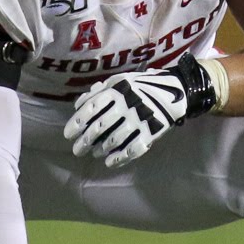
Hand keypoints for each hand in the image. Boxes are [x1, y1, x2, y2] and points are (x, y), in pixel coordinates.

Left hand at [63, 57, 216, 166]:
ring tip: (93, 154)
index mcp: (116, 90)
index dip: (77, 123)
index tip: (67, 135)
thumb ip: (99, 92)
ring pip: (114, 140)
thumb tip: (78, 105)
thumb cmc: (141, 85)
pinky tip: (109, 162)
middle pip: (99, 128)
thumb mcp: (120, 81)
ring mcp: (139, 120)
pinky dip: (119, 158)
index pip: (91, 109)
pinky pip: (132, 149)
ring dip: (100, 149)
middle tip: (76, 151)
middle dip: (84, 142)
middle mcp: (126, 105)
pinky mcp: (151, 133)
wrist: (175, 92)